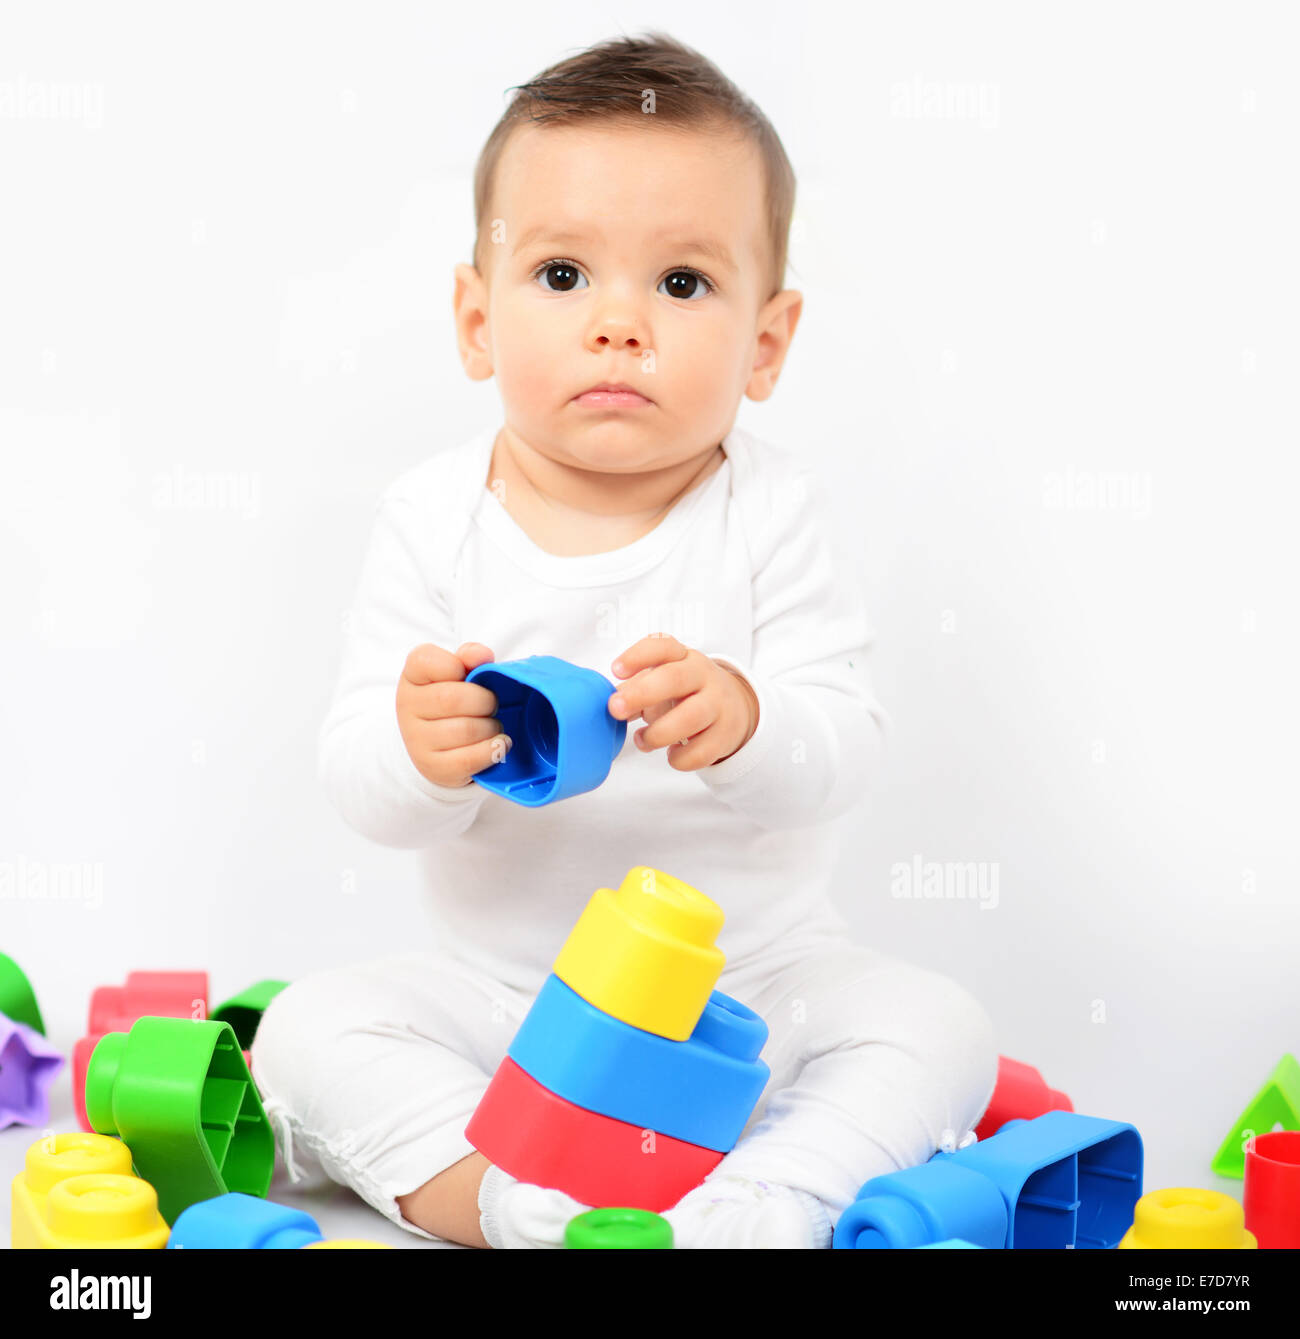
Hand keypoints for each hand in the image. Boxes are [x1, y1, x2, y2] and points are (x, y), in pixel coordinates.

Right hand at [396, 642, 509, 787]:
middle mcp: (407, 706)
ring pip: (466, 730)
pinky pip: (470, 759)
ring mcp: (417, 739)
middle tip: (491, 704)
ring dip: (491, 727)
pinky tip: (498, 743)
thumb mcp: (459, 671)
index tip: (467, 674)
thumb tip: (482, 655)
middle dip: (485, 701)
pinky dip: (492, 750)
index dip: (457, 665)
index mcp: (413, 675)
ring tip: (491, 725)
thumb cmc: (453, 700)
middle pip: (453, 699)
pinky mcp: (433, 767)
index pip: (428, 661)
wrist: (437, 742)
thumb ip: (470, 656)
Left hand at [607, 634, 758, 770]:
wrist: (735, 707)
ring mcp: (718, 704)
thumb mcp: (662, 681)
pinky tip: (671, 754)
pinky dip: (679, 758)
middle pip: (675, 679)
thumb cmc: (686, 693)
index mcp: (683, 657)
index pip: (662, 647)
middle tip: (615, 708)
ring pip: (690, 717)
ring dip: (657, 733)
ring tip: (642, 740)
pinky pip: (700, 752)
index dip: (637, 656)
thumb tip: (603, 706)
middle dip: (641, 694)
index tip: (615, 670)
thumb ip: (633, 690)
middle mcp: (703, 676)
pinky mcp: (726, 735)